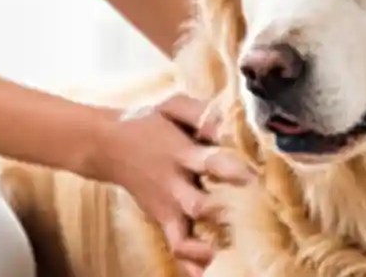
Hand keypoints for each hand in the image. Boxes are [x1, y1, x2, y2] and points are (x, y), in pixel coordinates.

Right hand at [87, 94, 255, 276]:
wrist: (106, 145)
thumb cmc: (148, 123)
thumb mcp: (172, 106)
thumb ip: (202, 112)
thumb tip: (232, 125)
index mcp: (180, 153)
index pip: (209, 162)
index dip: (233, 171)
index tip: (256, 178)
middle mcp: (174, 183)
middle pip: (200, 206)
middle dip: (228, 216)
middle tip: (258, 224)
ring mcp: (168, 206)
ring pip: (186, 236)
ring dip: (209, 249)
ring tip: (238, 258)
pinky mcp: (163, 220)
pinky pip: (177, 247)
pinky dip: (192, 264)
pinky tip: (209, 273)